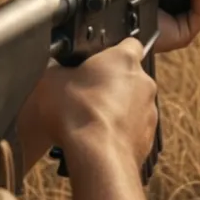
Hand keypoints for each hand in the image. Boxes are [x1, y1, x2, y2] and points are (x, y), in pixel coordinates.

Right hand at [17, 38, 157, 172]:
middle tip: (87, 95)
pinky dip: (120, 132)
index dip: (114, 51)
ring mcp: (149, 110)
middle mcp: (143, 81)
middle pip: (129, 77)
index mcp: (123, 59)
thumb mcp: (50, 80)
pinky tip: (100, 139)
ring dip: (117, 109)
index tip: (100, 61)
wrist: (97, 156)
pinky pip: (134, 129)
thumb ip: (57, 70)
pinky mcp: (149, 137)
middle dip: (111, 84)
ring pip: (133, 104)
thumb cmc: (76, 113)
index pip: (129, 43)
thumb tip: (54, 72)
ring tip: (91, 121)